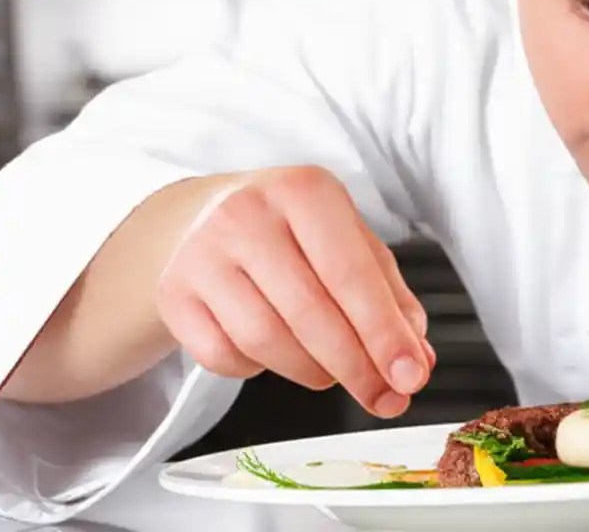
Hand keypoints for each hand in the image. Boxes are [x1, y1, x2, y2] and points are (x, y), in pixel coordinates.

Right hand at [156, 166, 434, 418]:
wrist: (199, 218)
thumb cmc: (290, 232)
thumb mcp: (349, 243)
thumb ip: (390, 297)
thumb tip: (415, 358)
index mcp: (305, 190)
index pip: (351, 274)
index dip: (384, 332)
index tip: (411, 375)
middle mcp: (247, 214)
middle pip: (310, 313)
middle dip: (356, 367)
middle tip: (385, 398)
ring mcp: (201, 254)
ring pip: (266, 342)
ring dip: (312, 372)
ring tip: (332, 371)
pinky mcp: (172, 295)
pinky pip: (224, 358)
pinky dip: (258, 369)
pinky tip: (273, 351)